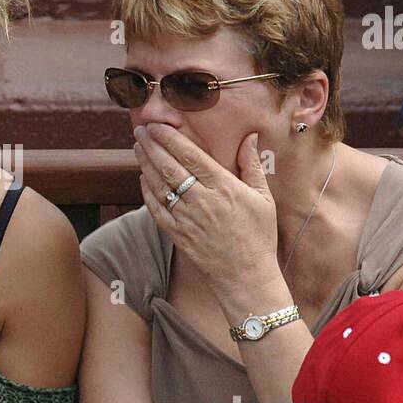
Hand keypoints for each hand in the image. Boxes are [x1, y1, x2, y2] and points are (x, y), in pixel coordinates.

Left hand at [135, 124, 279, 303]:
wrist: (246, 277)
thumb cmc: (258, 236)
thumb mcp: (263, 198)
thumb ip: (252, 165)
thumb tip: (249, 136)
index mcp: (224, 188)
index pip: (191, 156)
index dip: (170, 138)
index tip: (158, 125)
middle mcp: (202, 201)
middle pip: (169, 166)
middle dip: (152, 145)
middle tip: (141, 130)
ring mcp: (186, 219)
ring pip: (158, 185)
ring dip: (145, 164)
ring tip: (138, 148)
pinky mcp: (177, 234)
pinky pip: (155, 208)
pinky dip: (146, 191)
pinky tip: (143, 178)